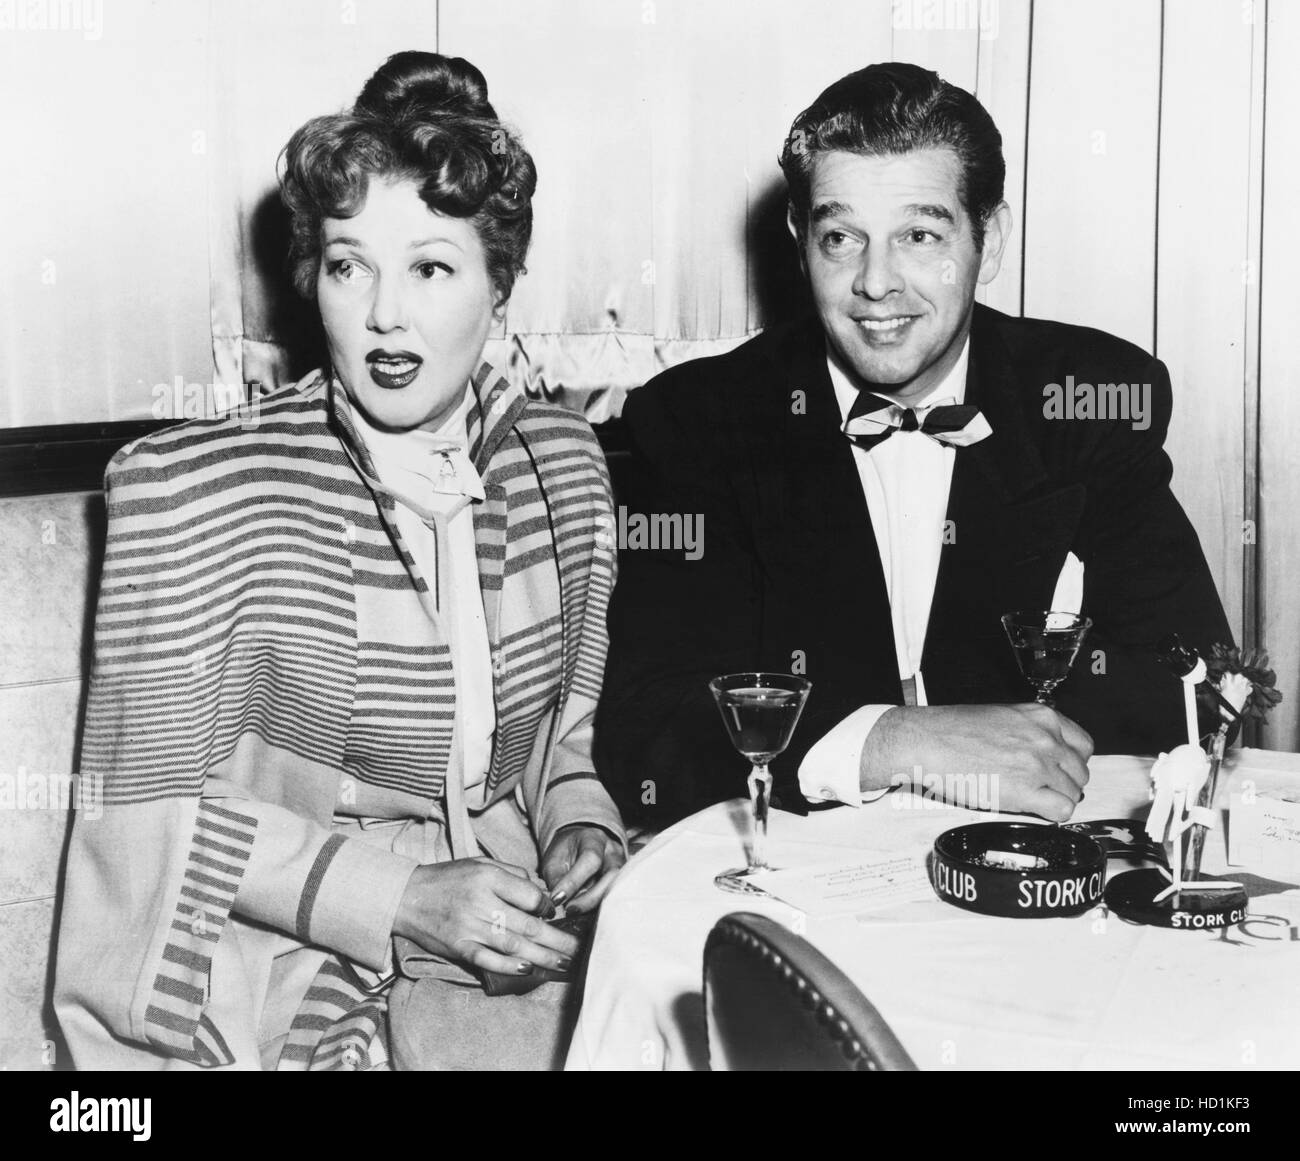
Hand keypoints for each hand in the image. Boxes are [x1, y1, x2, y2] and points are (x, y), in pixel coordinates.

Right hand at [393, 857, 578, 976]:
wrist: (406, 896)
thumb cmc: (448, 878)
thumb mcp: (479, 864)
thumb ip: (511, 874)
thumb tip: (540, 892)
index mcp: (488, 878)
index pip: (530, 895)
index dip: (548, 907)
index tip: (555, 914)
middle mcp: (481, 902)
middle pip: (527, 924)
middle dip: (557, 939)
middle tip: (578, 949)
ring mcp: (469, 927)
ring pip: (513, 944)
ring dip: (542, 956)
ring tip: (563, 963)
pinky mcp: (458, 947)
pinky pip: (488, 959)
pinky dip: (508, 965)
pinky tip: (527, 968)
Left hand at [541, 824, 626, 912]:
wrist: (580, 844)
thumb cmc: (566, 852)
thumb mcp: (554, 859)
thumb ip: (556, 879)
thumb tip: (558, 901)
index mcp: (594, 840)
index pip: (591, 859)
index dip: (574, 882)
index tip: (557, 898)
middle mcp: (614, 852)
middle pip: (611, 876)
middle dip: (589, 898)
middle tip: (569, 909)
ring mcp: (622, 868)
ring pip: (616, 889)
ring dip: (594, 904)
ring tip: (574, 910)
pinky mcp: (623, 882)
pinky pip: (614, 897)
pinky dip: (598, 906)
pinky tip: (584, 909)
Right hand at [865, 703, 1093, 821]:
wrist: (926, 741)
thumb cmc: (952, 730)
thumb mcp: (1002, 716)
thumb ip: (1030, 731)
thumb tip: (1043, 751)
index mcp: (1041, 717)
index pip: (1084, 745)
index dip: (1072, 761)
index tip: (1060, 769)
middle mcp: (1046, 739)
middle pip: (1080, 771)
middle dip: (1064, 782)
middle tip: (1042, 787)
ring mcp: (1039, 765)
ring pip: (1074, 792)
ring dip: (1056, 798)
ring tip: (1030, 797)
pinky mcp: (1027, 791)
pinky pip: (1063, 811)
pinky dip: (1052, 814)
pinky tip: (1033, 808)